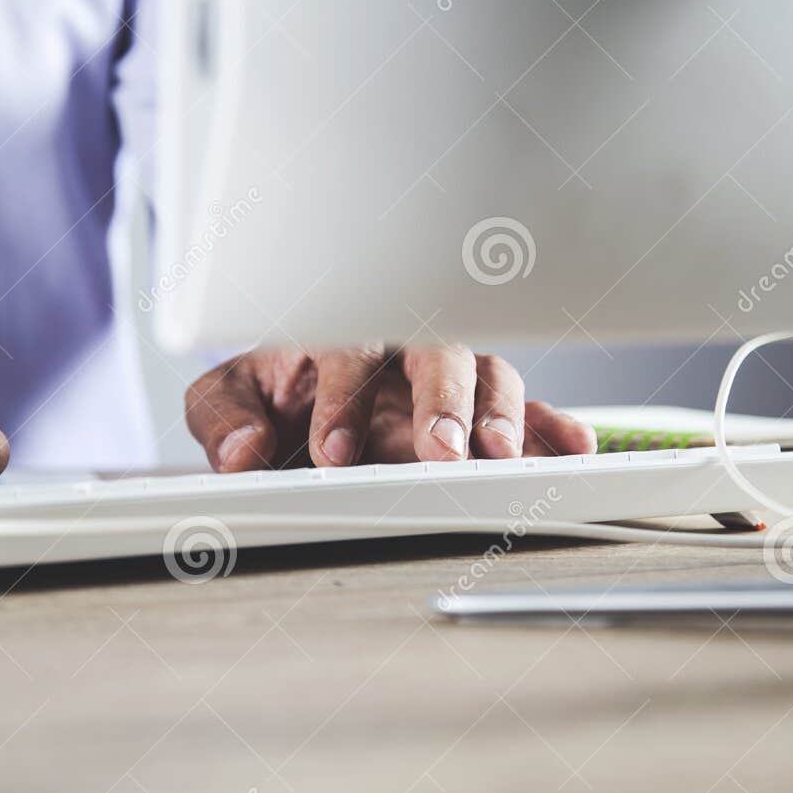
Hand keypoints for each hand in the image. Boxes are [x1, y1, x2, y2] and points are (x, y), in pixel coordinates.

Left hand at [185, 346, 595, 470]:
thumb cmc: (271, 392)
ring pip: (488, 374)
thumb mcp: (226, 396)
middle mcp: (401, 349)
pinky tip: (570, 448)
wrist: (297, 404)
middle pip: (435, 351)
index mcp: (336, 334)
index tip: (332, 450)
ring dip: (499, 415)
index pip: (346, 350)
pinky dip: (552, 429)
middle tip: (437, 451)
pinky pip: (529, 412)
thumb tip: (242, 450)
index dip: (341, 398)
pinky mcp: (482, 414)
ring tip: (497, 458)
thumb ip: (222, 417)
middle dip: (440, 401)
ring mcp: (448, 379)